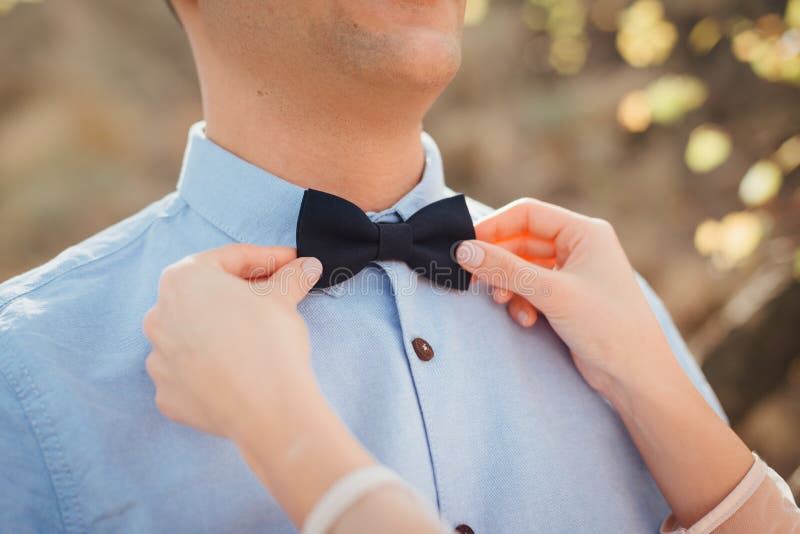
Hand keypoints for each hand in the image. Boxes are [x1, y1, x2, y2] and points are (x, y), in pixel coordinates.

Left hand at [143, 244, 322, 441]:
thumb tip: (307, 266)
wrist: (266, 408)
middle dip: (242, 293)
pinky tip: (239, 369)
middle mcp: (159, 316)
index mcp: (182, 280)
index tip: (291, 263)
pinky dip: (212, 366)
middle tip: (277, 296)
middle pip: (206, 295)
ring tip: (256, 336)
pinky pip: (190, 371)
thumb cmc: (268, 342)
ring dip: (223, 330)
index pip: (229, 259)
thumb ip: (292, 276)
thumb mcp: (283, 297)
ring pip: (194, 334)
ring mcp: (158, 358)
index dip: (267, 258)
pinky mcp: (167, 393)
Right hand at [455, 197, 676, 399]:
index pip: (528, 214)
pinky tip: (526, 320)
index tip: (465, 245)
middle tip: (473, 279)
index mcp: (584, 232)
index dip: (494, 226)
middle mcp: (579, 247)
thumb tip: (462, 249)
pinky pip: (531, 289)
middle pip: (522, 241)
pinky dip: (521, 301)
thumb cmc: (607, 326)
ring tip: (502, 303)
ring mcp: (573, 274)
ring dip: (508, 285)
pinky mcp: (567, 299)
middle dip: (498, 261)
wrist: (636, 376)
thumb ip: (505, 269)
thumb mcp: (551, 293)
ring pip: (523, 267)